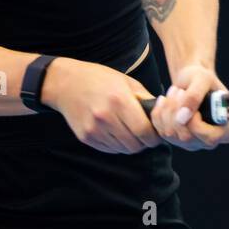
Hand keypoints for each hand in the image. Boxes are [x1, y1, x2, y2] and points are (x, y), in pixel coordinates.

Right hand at [40, 58, 161, 154]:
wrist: (66, 83)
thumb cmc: (99, 79)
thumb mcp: (126, 82)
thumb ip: (145, 99)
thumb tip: (163, 114)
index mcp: (119, 101)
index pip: (144, 132)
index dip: (154, 137)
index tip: (155, 134)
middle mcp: (106, 117)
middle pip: (134, 145)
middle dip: (143, 142)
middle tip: (144, 134)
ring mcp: (94, 129)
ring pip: (122, 149)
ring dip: (130, 144)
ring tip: (128, 131)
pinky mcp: (85, 137)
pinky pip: (109, 149)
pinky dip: (116, 145)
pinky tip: (115, 132)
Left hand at [149, 63, 228, 150]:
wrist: (191, 80)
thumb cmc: (202, 78)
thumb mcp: (202, 79)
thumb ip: (194, 96)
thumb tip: (182, 118)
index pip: (210, 137)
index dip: (194, 123)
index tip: (188, 99)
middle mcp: (214, 139)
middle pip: (188, 138)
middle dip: (176, 112)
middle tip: (177, 90)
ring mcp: (196, 142)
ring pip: (172, 135)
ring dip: (167, 110)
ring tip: (173, 91)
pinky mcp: (179, 140)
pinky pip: (162, 132)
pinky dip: (158, 114)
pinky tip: (164, 100)